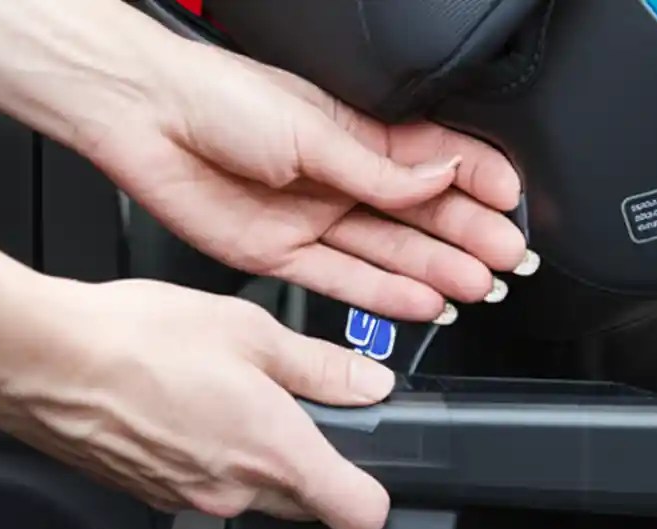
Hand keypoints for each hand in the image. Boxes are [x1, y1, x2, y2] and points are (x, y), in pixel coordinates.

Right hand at [0, 276, 395, 528]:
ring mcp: (190, 500)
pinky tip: (183, 406)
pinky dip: (207, 456)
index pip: (360, 514)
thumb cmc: (133, 340)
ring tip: (225, 394)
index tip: (370, 464)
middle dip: (312, 463)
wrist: (39, 361)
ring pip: (252, 494)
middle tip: (290, 405)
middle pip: (307, 505)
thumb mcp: (248, 330)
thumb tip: (368, 383)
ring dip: (254, 457)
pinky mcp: (152, 495)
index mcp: (274, 453)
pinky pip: (203, 486)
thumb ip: (320, 365)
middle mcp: (235, 492)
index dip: (374, 493)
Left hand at [81, 33, 535, 323]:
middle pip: (417, 215)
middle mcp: (337, 180)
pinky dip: (383, 296)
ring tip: (477, 289)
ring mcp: (311, 219)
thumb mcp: (314, 130)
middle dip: (466, 236)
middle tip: (506, 260)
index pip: (432, 163)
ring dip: (433, 270)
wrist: (145, 119)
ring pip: (387, 252)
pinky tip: (422, 303)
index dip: (475, 182)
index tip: (511, 204)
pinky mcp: (279, 254)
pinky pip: (341, 282)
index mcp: (354, 134)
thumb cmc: (219, 98)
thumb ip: (379, 169)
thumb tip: (442, 179)